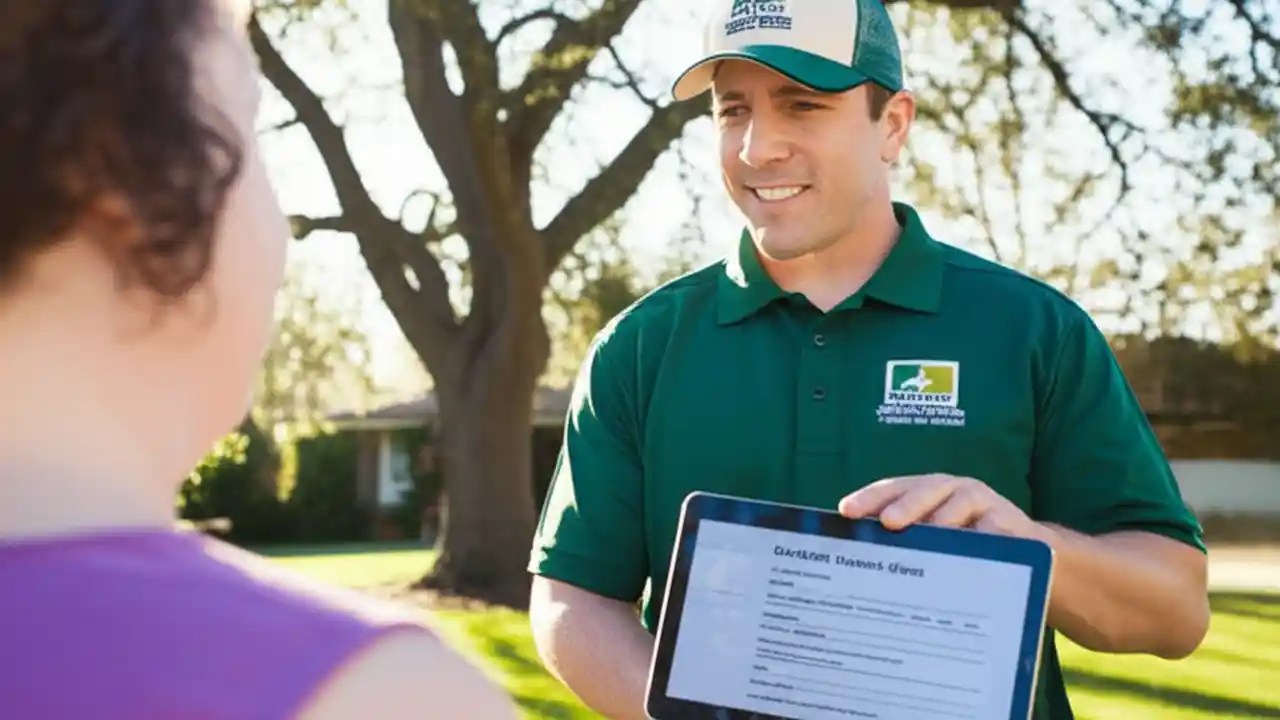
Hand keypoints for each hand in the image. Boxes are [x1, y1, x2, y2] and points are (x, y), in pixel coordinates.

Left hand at [837, 473, 1043, 538]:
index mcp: (927, 493)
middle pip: (926, 490)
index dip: (870, 498)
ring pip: (961, 505)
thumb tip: (858, 562)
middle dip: (906, 505)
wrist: (1032, 556)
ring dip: (944, 519)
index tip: (847, 511)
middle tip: (889, 522)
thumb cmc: (969, 545)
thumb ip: (906, 542)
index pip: (893, 489)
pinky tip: (974, 548)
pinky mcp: (1014, 523)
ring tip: (930, 535)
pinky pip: (997, 529)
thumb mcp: (937, 541)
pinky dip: (986, 536)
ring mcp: (985, 504)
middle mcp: (953, 491)